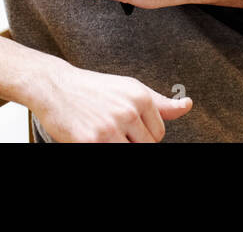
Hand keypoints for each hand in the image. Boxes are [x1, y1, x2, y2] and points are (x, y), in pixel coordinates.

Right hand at [32, 61, 192, 142]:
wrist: (55, 87)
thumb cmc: (93, 89)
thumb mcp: (129, 88)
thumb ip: (160, 103)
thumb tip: (187, 105)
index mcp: (140, 97)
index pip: (159, 133)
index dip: (143, 135)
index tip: (127, 128)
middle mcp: (128, 111)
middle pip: (148, 146)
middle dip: (133, 143)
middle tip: (114, 131)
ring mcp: (110, 128)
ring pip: (132, 151)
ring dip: (119, 146)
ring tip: (105, 134)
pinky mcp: (93, 141)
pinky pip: (112, 154)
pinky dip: (106, 148)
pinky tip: (95, 137)